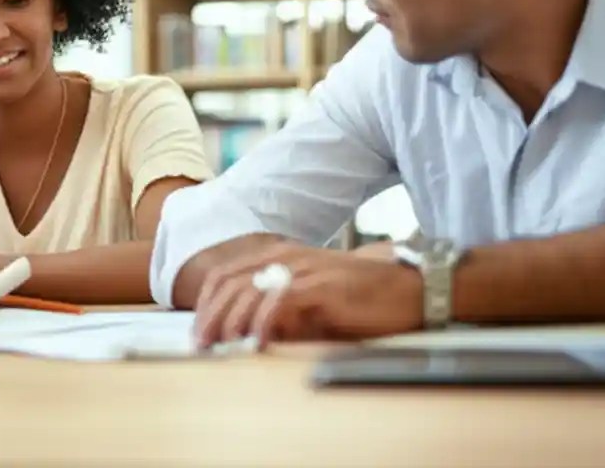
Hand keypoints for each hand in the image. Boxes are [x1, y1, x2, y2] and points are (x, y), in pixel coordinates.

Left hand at [193, 243, 422, 349]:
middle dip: (210, 318)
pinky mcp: (321, 287)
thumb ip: (278, 311)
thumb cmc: (358, 299)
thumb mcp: (309, 301)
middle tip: (202, 347)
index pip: (224, 276)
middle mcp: (285, 258)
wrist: (407, 289)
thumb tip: (245, 334)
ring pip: (249, 292)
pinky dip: (264, 322)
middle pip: (230, 285)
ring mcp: (303, 270)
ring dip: (230, 322)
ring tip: (224, 347)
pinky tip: (257, 342)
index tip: (198, 334)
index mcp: (276, 257)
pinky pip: (282, 301)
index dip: (205, 305)